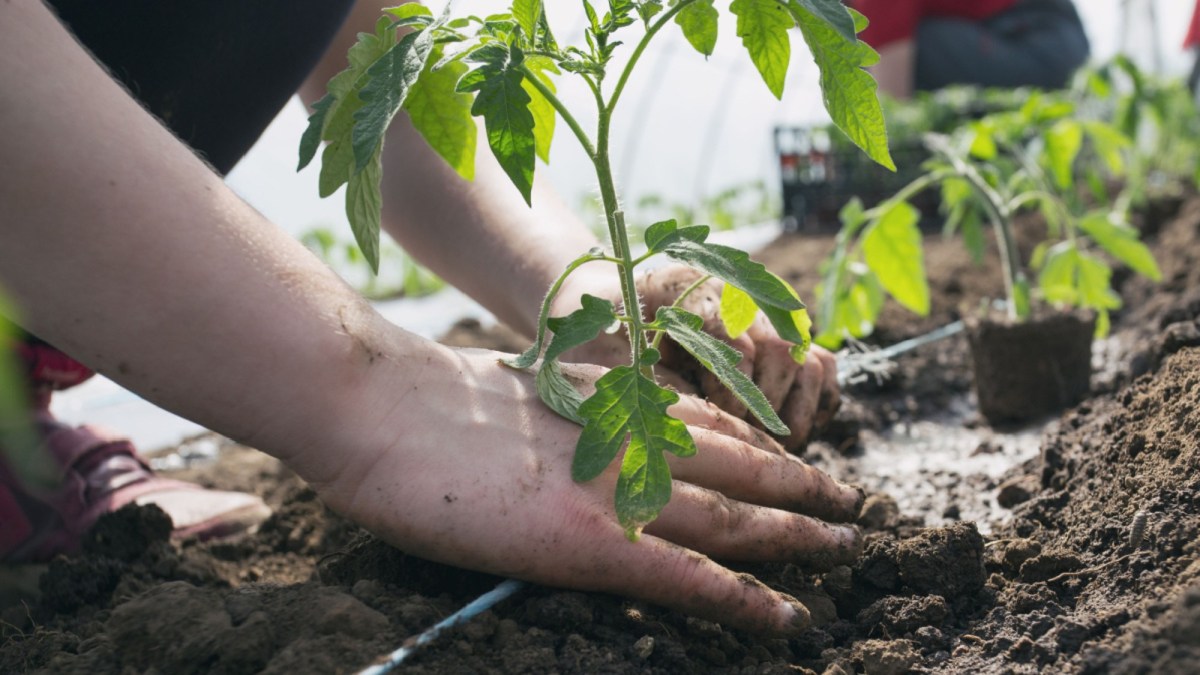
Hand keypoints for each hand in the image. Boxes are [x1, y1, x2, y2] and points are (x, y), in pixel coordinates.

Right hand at [299, 345, 862, 634]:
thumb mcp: (523, 389)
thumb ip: (574, 413)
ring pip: (736, 520)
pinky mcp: (593, 544)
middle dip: (805, 492)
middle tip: (854, 511)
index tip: (802, 466)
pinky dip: (744, 599)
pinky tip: (787, 617)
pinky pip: (690, 579)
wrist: (386, 406)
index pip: (714, 428)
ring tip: (846, 551)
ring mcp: (619, 492)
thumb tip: (592, 437)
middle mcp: (633, 442)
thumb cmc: (434, 400)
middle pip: (745, 470)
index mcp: (615, 405)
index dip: (767, 451)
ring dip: (798, 539)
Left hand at [558, 264, 840, 451]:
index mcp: (691, 287)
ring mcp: (767, 310)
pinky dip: (816, 404)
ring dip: (795, 413)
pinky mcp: (784, 332)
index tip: (714, 426)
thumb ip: (640, 386)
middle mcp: (739, 291)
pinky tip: (786, 435)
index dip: (730, 396)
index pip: (736, 346)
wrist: (611, 300)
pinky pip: (823, 366)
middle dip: (764, 410)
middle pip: (780, 353)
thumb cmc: (601, 334)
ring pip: (810, 359)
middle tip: (744, 449)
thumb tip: (684, 436)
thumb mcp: (607, 356)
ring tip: (768, 450)